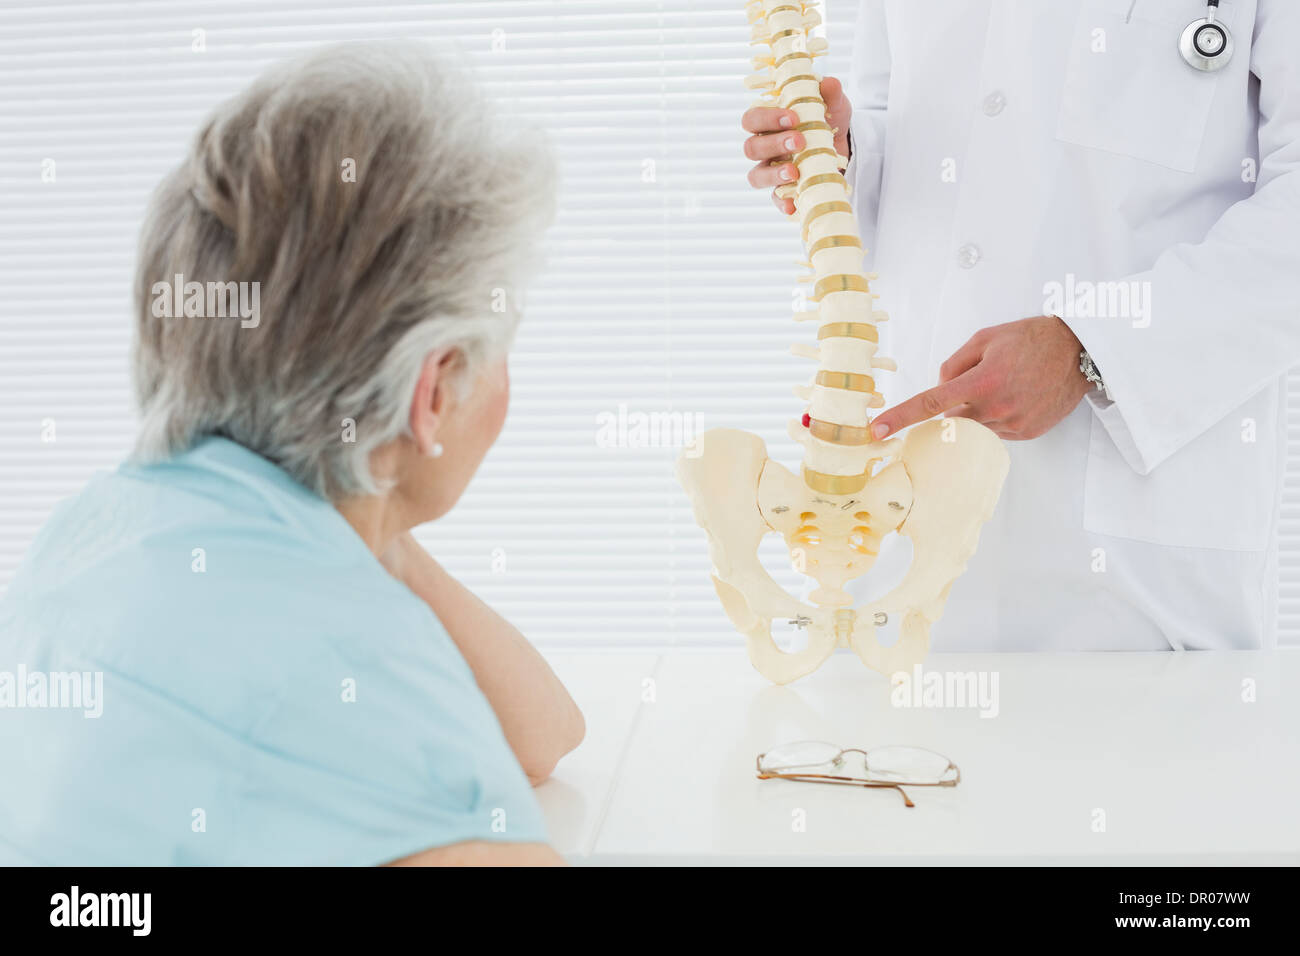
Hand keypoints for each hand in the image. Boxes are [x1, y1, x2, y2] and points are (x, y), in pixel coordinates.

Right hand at [742, 76, 851, 215]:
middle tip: (799, 141)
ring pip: (757, 175)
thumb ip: (831, 94)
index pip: (752, 119)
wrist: (844, 148)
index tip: (793, 117)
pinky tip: (792, 204)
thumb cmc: (828, 122)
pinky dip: (782, 202)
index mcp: (769, 123)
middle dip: (774, 144)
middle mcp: (765, 147)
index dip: (767, 118)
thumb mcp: (834, 105)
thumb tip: (828, 83)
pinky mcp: (783, 190)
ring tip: (794, 172)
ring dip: (773, 173)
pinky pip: (775, 199)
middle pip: (751, 147)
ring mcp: (771, 171)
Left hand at [869, 316, 1092, 441]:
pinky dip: (996, 417)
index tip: (876, 431)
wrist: (1080, 351)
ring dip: (977, 410)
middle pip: (951, 418)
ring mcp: (1012, 424)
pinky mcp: (1027, 434)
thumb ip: (953, 364)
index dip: (900, 418)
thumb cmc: (1031, 339)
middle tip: (979, 381)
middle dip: (954, 404)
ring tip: (1004, 386)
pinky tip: (1016, 397)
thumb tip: (939, 389)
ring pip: (973, 427)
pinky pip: (995, 432)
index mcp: (981, 381)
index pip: (930, 403)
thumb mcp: (985, 338)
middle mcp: (996, 407)